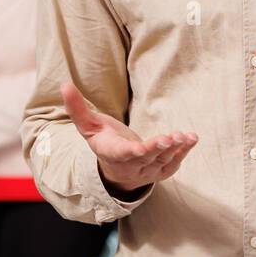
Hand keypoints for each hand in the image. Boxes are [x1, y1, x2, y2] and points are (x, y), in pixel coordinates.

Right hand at [59, 82, 196, 198]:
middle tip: (172, 137)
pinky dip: (183, 153)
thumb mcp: (88, 125)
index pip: (125, 154)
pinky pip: (173, 165)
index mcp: (113, 154)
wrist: (115, 168)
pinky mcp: (160, 171)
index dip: (138, 151)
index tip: (147, 144)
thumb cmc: (102, 140)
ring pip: (162, 162)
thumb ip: (77, 107)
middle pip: (147, 158)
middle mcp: (130, 166)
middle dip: (160, 148)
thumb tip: (64, 85)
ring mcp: (146, 171)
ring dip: (175, 149)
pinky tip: (192, 139)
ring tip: (186, 136)